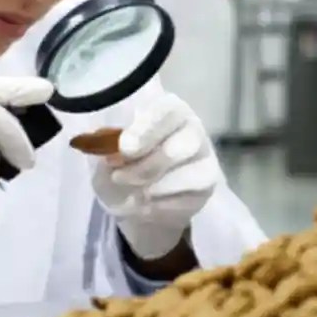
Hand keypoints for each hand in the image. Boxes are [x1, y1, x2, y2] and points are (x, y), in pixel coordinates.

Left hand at [93, 93, 219, 259]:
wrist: (138, 197)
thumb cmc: (125, 162)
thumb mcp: (109, 151)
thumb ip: (110, 146)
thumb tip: (112, 152)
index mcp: (168, 110)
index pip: (167, 110)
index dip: (146, 128)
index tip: (124, 148)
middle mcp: (192, 130)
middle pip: (182, 145)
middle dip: (146, 166)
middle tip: (119, 176)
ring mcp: (204, 159)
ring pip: (188, 176)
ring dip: (153, 189)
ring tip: (130, 194)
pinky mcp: (206, 188)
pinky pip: (186, 200)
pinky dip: (159, 206)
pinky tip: (144, 205)